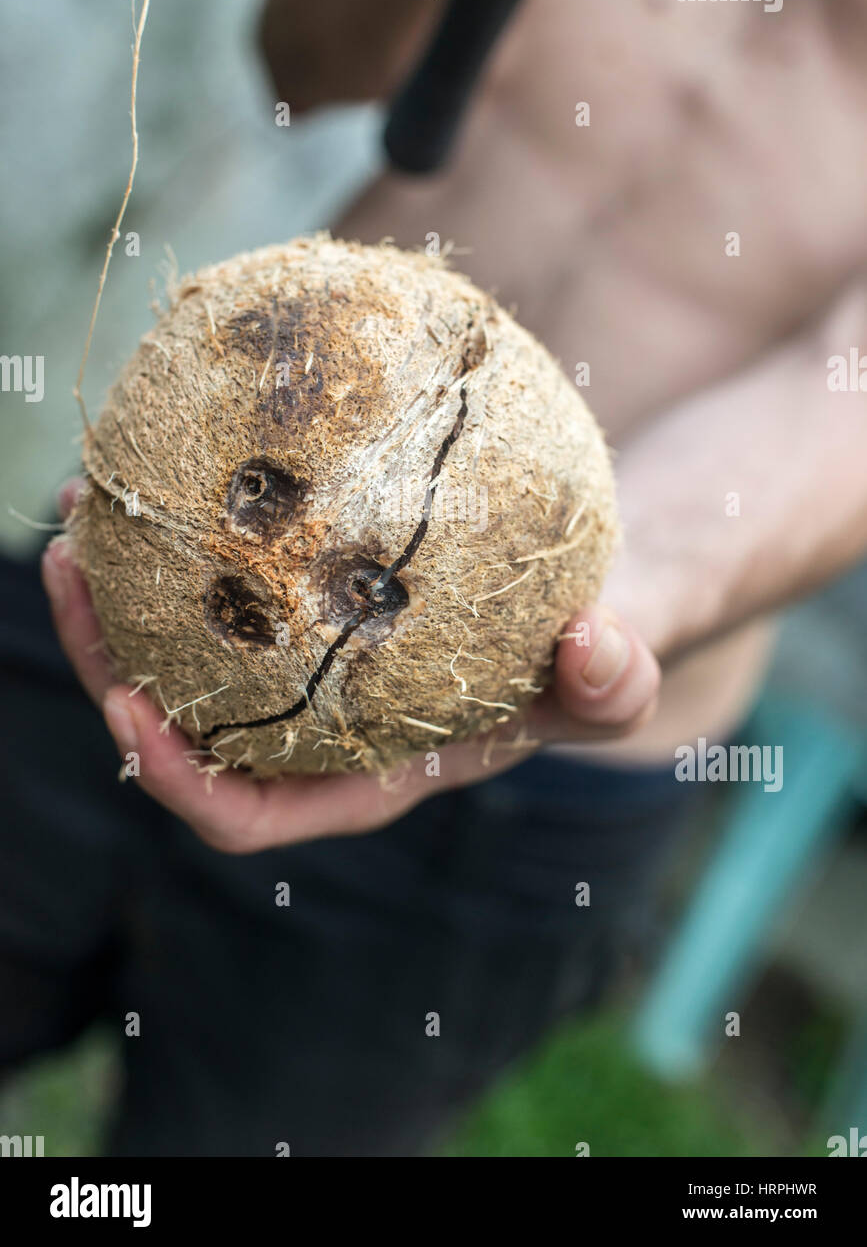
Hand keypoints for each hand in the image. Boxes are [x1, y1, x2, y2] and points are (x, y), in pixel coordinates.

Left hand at [42, 479, 659, 852]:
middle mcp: (310, 730)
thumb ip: (614, 678)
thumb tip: (593, 646)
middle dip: (104, 663)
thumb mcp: (613, 669)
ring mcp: (295, 666)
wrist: (579, 599)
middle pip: (176, 726)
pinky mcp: (298, 605)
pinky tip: (166, 453)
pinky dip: (176, 537)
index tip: (129, 706)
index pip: (249, 811)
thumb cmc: (582, 652)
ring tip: (86, 503)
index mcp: (361, 774)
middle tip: (72, 566)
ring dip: (115, 593)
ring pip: (175, 651)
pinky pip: (216, 581)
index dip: (175, 778)